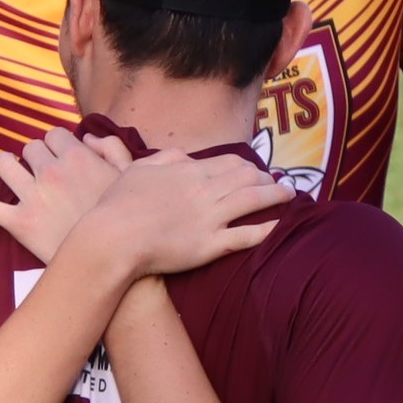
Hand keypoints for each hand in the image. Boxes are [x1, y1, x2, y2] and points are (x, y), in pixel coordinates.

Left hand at [0, 129, 133, 261]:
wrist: (113, 259)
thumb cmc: (127, 218)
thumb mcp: (131, 176)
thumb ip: (113, 148)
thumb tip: (88, 138)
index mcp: (77, 156)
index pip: (54, 134)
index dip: (56, 144)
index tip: (59, 156)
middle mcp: (51, 171)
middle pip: (29, 148)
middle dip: (34, 157)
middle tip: (41, 172)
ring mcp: (32, 196)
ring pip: (3, 165)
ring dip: (6, 167)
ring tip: (13, 177)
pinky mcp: (19, 222)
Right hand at [49, 151, 293, 277]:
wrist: (113, 236)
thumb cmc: (118, 203)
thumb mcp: (139, 169)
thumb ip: (165, 159)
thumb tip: (184, 157)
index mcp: (189, 171)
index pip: (229, 162)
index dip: (248, 165)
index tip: (257, 168)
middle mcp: (205, 190)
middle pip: (247, 177)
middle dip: (266, 178)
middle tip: (278, 182)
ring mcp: (210, 218)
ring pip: (253, 201)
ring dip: (275, 196)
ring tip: (289, 195)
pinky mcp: (211, 245)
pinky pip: (246, 236)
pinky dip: (266, 229)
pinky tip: (280, 226)